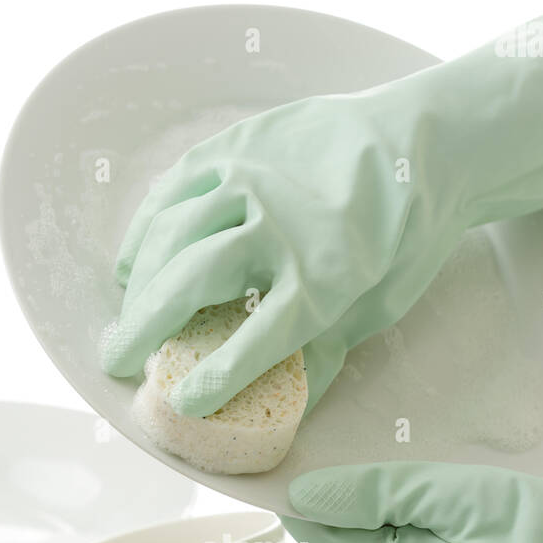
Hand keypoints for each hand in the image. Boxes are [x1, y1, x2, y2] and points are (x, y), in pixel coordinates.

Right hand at [101, 9, 542, 419]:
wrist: (425, 139)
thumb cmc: (405, 235)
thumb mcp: (377, 307)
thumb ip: (322, 349)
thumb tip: (276, 400)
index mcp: (328, 278)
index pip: (258, 339)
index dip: (217, 377)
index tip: (182, 403)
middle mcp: (283, 225)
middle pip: (194, 281)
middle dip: (146, 327)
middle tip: (117, 360)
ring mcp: (255, 178)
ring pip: (174, 231)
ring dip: (140, 280)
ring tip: (127, 315)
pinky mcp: (238, 145)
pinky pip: (175, 187)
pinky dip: (147, 226)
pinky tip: (135, 258)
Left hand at [284, 461, 542, 542]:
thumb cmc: (523, 531)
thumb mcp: (443, 498)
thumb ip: (370, 497)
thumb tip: (302, 497)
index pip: (314, 530)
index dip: (293, 490)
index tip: (278, 449)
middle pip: (338, 535)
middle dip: (325, 493)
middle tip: (315, 434)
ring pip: (371, 540)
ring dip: (360, 503)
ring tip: (356, 450)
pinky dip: (394, 516)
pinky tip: (406, 485)